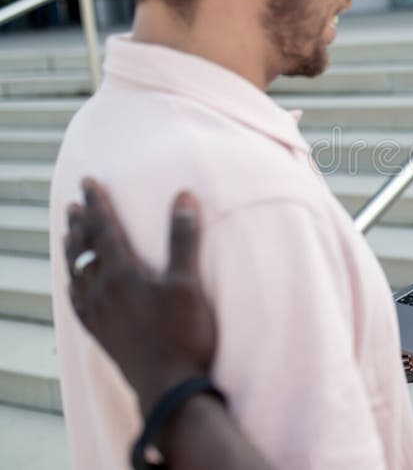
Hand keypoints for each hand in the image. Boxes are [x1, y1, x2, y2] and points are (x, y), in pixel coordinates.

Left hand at [65, 178, 217, 414]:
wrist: (168, 386)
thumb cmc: (182, 333)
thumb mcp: (188, 282)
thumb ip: (182, 239)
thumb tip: (183, 196)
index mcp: (121, 273)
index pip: (104, 228)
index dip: (96, 203)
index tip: (88, 182)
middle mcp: (101, 290)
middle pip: (84, 249)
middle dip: (79, 223)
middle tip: (74, 204)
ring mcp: (97, 314)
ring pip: (76, 274)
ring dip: (72, 251)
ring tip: (68, 237)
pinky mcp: (100, 334)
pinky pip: (77, 302)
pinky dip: (73, 286)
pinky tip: (73, 285)